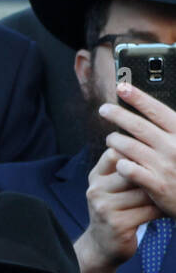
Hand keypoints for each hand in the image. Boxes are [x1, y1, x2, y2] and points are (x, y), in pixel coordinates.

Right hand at [75, 147, 161, 272]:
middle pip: (132, 172)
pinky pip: (149, 211)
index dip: (136, 154)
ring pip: (144, 192)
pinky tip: (168, 210)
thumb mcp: (110, 187)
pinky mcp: (117, 224)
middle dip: (154, 175)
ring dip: (161, 194)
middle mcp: (96, 190)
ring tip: (172, 193)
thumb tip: (152, 147)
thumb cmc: (114, 211)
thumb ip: (123, 169)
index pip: (115, 154)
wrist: (102, 245)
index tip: (155, 159)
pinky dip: (162, 210)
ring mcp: (104, 207)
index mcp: (96, 176)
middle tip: (172, 175)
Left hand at [100, 81, 175, 214]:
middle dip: (117, 114)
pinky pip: (129, 169)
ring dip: (115, 140)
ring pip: (129, 147)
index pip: (157, 110)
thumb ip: (170, 129)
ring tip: (110, 138)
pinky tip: (117, 162)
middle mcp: (174, 147)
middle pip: (138, 126)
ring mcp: (164, 166)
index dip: (138, 98)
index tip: (122, 87)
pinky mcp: (156, 185)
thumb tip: (150, 108)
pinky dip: (120, 163)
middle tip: (104, 109)